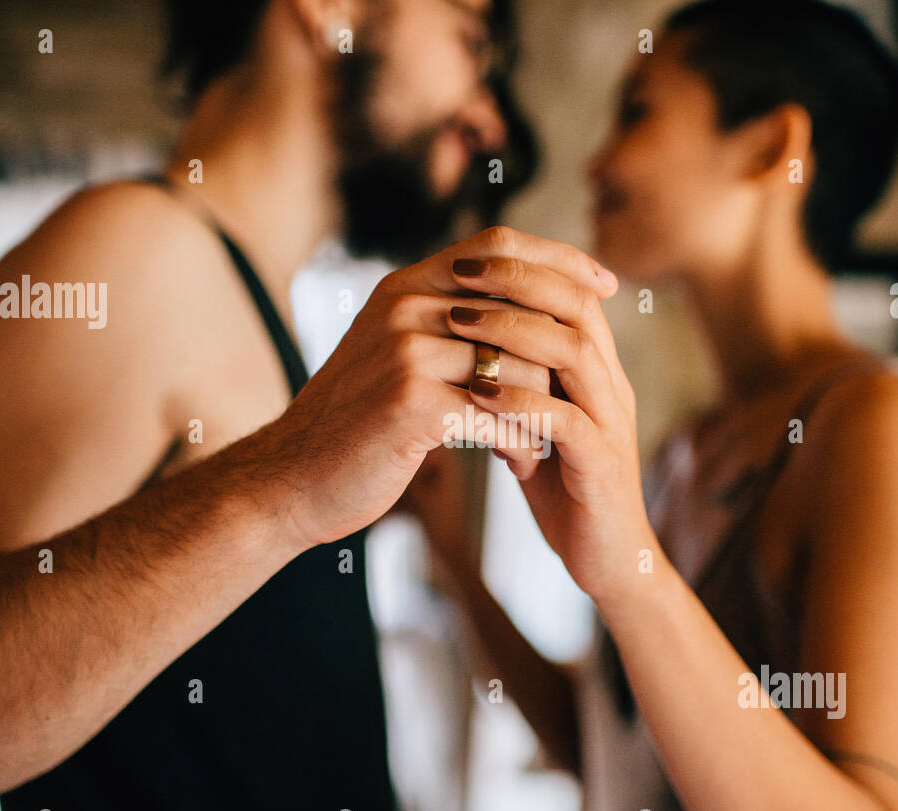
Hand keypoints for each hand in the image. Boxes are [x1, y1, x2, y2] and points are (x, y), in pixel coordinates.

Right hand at [270, 227, 617, 549]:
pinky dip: (520, 442)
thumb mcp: (392, 352)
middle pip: (521, 305)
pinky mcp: (411, 402)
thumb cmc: (356, 423)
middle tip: (589, 385)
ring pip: (518, 363)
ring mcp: (407, 351)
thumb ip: (442, 321)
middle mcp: (406, 306)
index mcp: (406, 287)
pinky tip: (523, 465)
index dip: (560, 258)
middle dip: (564, 348)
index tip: (604, 285)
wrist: (292, 478)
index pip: (499, 245)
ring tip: (548, 440)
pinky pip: (498, 414)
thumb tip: (517, 301)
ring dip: (543, 408)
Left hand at [441, 250, 657, 600]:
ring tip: (458, 322)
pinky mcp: (602, 467)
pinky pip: (567, 420)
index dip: (521, 267)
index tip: (463, 258)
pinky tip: (477, 393)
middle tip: (458, 273)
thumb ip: (515, 387)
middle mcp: (612, 386)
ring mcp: (612, 424)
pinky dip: (521, 401)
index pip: (569, 292)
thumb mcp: (535, 426)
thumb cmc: (567, 492)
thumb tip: (467, 354)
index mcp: (597, 371)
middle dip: (516, 281)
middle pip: (576, 306)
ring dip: (513, 332)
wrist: (608, 562)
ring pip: (574, 353)